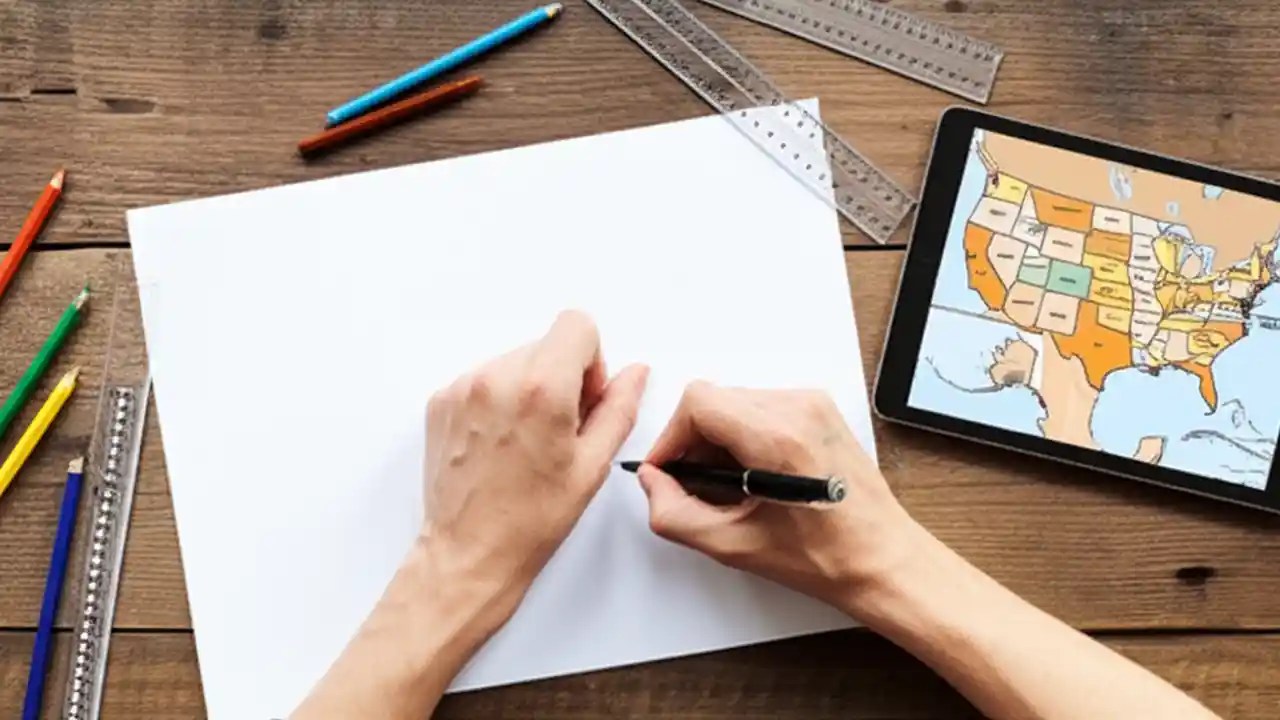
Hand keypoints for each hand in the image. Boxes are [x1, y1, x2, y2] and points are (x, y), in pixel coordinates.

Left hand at [422, 310, 648, 621]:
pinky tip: (502, 444)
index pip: (577, 325)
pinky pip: (483, 379)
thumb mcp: (592, 466)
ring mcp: (463, 388)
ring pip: (514, 361)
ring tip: (526, 442)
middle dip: (561, 378)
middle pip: (546, 344)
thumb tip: (634, 374)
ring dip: (528, 389)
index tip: (584, 397)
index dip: (591, 360)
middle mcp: (497, 378)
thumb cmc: (529, 520)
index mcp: (541, 390)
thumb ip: (618, 408)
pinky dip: (498, 401)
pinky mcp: (441, 401)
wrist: (469, 553)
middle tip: (559, 431)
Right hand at [636, 382, 920, 615]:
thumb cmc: (828, 557)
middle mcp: (799, 410)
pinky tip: (754, 475)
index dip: (671, 437)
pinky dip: (744, 435)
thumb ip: (676, 514)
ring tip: (730, 486)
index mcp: (779, 437)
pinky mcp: (819, 411)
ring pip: (735, 402)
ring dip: (718, 439)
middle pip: (714, 400)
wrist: (883, 558)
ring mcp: (813, 405)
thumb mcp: (735, 546)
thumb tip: (653, 484)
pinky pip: (761, 407)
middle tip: (697, 484)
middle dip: (694, 442)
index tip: (668, 468)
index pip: (698, 402)